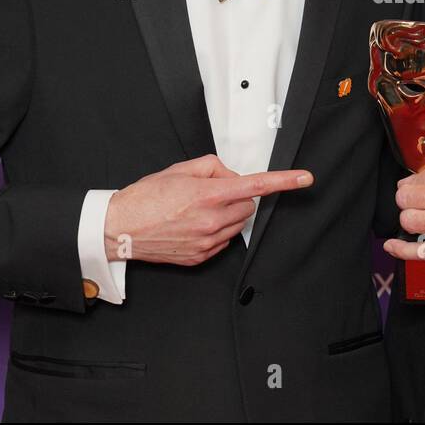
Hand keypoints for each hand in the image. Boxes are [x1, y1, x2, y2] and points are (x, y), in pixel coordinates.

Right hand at [105, 154, 311, 265]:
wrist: (120, 228)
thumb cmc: (146, 197)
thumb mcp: (180, 169)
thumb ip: (213, 167)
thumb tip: (231, 176)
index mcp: (208, 195)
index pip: (256, 186)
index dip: (284, 181)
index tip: (305, 178)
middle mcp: (211, 220)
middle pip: (248, 206)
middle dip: (237, 197)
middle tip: (210, 193)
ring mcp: (207, 242)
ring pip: (237, 224)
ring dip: (227, 214)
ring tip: (196, 210)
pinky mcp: (201, 257)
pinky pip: (223, 241)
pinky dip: (216, 231)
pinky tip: (193, 225)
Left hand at [382, 159, 424, 263]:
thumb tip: (417, 179)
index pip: (415, 179)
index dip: (411, 185)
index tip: (415, 189)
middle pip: (406, 200)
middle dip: (407, 201)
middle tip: (415, 204)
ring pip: (410, 222)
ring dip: (409, 220)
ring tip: (418, 219)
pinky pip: (424, 251)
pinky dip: (403, 249)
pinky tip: (393, 245)